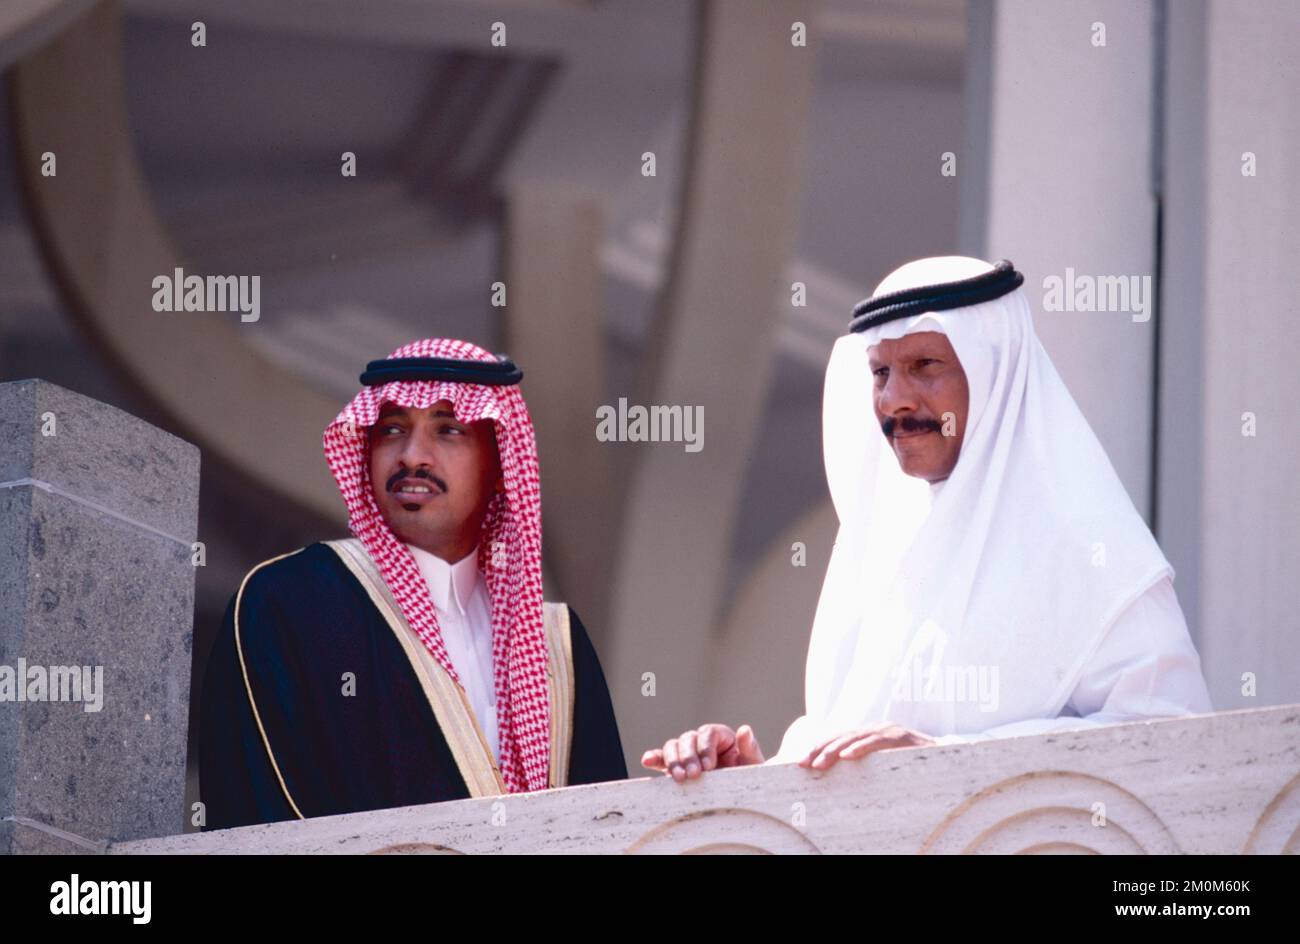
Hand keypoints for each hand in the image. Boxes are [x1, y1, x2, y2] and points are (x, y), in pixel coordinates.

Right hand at [641, 723, 764, 781]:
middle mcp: (702, 742)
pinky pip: (662, 759)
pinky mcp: (676, 767)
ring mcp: (688, 754)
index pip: (709, 733)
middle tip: (693, 775)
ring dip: (673, 760)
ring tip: (678, 777)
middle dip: (689, 756)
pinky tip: (647, 761)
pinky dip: (654, 758)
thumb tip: (745, 729)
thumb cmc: (749, 780)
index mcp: (721, 737)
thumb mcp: (753, 766)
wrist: (741, 798)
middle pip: (689, 738)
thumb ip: (750, 749)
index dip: (706, 747)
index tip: (709, 766)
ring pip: (674, 746)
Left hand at [798, 722, 934, 770]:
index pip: (838, 740)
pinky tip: (847, 757)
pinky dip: (861, 748)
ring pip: (855, 738)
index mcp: (868, 735)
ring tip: (819, 763)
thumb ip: (865, 769)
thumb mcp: (884, 767)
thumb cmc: (913, 767)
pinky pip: (878, 741)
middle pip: (841, 737)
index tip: (800, 762)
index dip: (818, 749)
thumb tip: (838, 781)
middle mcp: (876, 729)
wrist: (948, 759)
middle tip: (803, 764)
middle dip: (820, 750)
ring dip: (834, 750)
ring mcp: (888, 730)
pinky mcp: (902, 737)